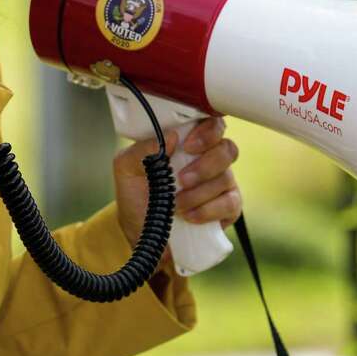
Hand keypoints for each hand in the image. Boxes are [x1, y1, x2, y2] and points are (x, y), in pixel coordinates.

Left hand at [112, 117, 241, 271]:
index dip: (207, 131)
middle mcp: (208, 159)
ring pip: (226, 178)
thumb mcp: (126, 168)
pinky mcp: (227, 207)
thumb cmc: (136, 194)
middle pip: (226, 149)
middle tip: (181, 179)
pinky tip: (189, 215)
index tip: (189, 145)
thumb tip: (170, 136)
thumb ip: (143, 149)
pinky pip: (230, 203)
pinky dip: (208, 210)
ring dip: (199, 193)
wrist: (140, 231)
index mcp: (187, 143)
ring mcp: (221, 183)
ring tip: (177, 203)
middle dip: (204, 165)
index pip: (210, 124)